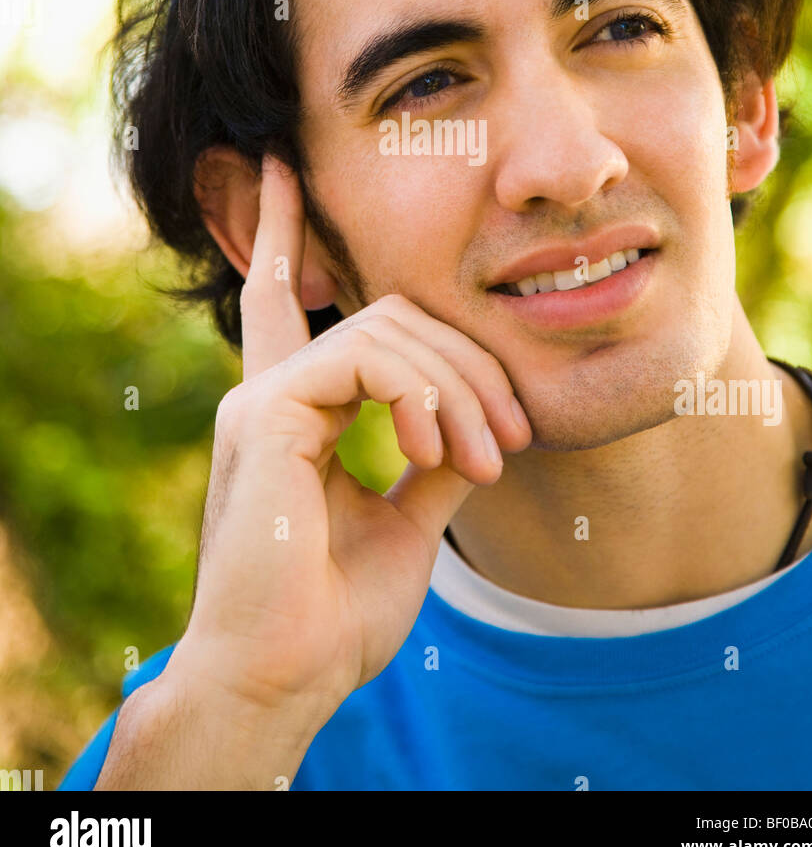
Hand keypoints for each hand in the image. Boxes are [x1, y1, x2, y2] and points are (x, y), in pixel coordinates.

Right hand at [168, 153, 531, 726]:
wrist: (283, 680)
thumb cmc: (335, 615)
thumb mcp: (410, 521)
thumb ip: (437, 458)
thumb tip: (480, 421)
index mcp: (293, 412)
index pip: (282, 297)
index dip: (277, 229)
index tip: (281, 167)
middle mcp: (270, 392)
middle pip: (386, 313)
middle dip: (467, 360)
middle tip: (516, 438)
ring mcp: (261, 400)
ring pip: (386, 328)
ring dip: (460, 390)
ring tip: (490, 462)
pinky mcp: (265, 415)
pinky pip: (365, 358)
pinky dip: (421, 397)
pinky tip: (439, 452)